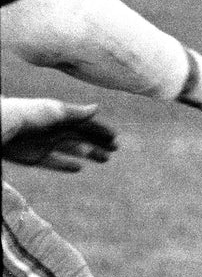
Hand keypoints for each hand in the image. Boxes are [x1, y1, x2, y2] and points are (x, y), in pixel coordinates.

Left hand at [0, 98, 117, 171]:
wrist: (1, 127)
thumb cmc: (28, 114)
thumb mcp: (55, 110)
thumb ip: (76, 112)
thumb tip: (97, 108)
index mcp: (60, 117)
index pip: (85, 124)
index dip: (99, 130)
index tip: (114, 137)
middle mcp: (55, 130)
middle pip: (81, 137)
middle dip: (98, 143)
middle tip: (114, 149)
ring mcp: (46, 144)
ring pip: (72, 150)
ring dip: (89, 153)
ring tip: (104, 159)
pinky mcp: (36, 158)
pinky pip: (55, 163)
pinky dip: (67, 165)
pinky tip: (79, 168)